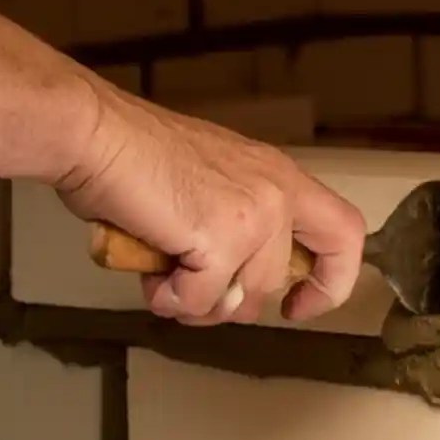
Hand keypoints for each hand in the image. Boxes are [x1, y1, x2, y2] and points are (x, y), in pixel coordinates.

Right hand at [55, 84, 365, 324]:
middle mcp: (277, 194)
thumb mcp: (212, 184)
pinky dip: (171, 299)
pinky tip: (150, 275)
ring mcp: (253, 216)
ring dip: (197, 303)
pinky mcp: (220, 238)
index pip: (345, 234)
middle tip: (193, 291)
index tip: (298, 304)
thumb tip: (231, 291)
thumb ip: (238, 228)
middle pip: (279, 280)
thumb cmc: (136, 157)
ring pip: (242, 298)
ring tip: (162, 276)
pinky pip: (202, 300)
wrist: (94, 135)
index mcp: (281, 177)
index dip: (332, 280)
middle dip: (233, 303)